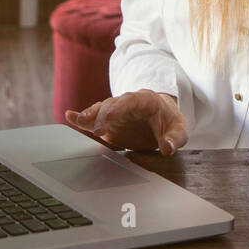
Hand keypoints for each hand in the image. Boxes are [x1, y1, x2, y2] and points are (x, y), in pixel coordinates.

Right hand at [64, 89, 186, 154]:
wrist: (163, 117)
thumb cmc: (170, 122)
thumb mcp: (178, 131)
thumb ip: (174, 139)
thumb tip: (167, 148)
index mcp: (146, 100)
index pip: (132, 100)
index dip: (120, 107)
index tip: (111, 116)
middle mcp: (128, 104)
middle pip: (112, 104)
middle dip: (103, 115)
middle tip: (97, 130)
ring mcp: (116, 113)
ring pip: (101, 110)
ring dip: (90, 115)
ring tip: (78, 121)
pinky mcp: (109, 123)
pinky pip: (94, 119)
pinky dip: (82, 118)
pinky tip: (69, 116)